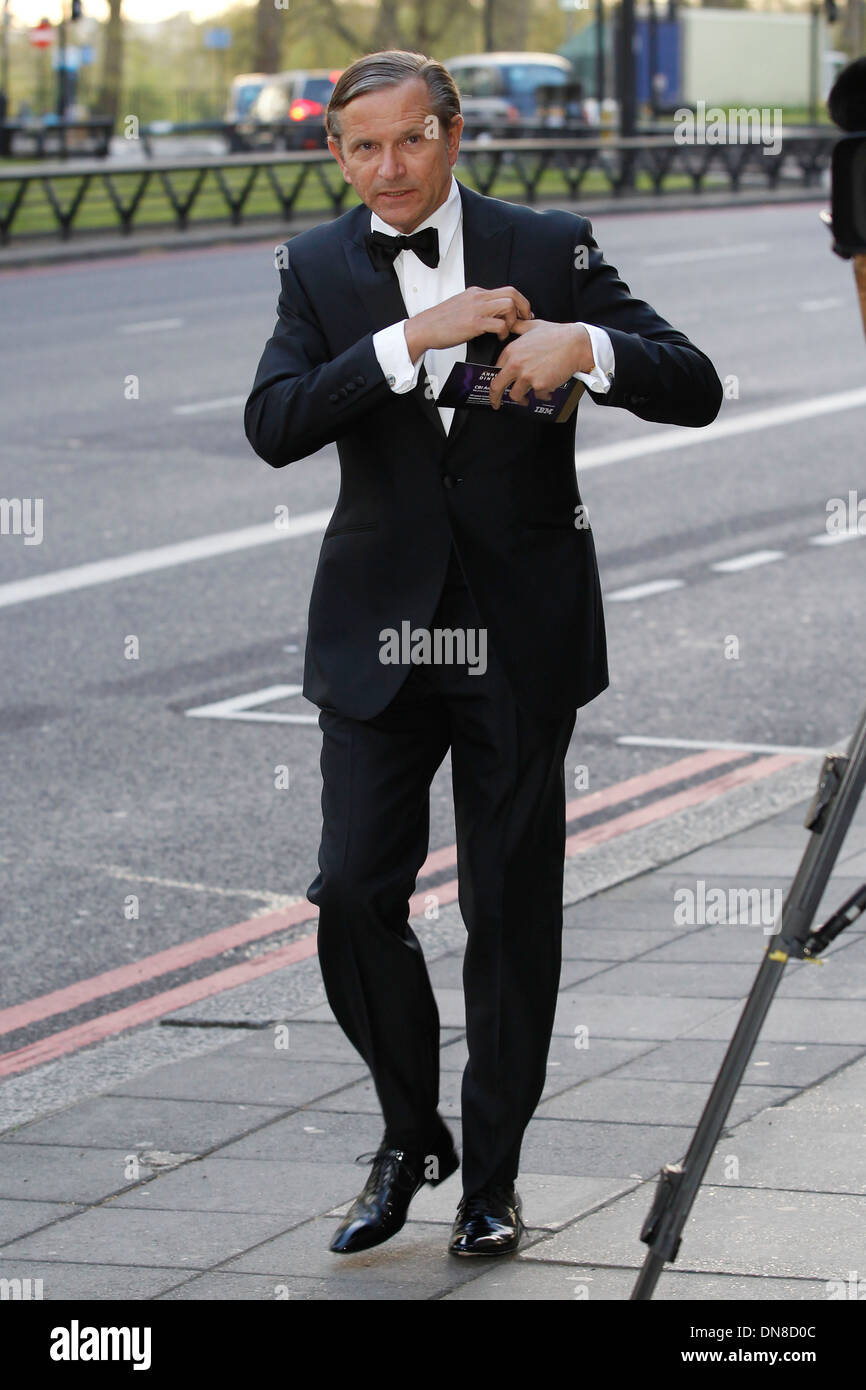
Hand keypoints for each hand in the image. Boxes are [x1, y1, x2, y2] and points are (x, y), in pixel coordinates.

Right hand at [404, 285, 531, 361]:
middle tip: (524, 320)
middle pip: (512, 293)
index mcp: (476, 292)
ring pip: (508, 304)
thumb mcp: (461, 307)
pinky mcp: (474, 323)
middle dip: (524, 307)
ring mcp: (476, 309)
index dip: (519, 302)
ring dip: (513, 320)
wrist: (423, 328)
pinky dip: (504, 332)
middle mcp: (478, 297)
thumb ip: (476, 307)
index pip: (505, 290)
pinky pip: (499, 324)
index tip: (522, 314)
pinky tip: (498, 337)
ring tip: (507, 330)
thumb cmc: (439, 322)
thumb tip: (491, 315)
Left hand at [489, 320, 593, 408]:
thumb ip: (518, 327)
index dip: (496, 378)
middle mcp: (516, 364)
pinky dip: (542, 395)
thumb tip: (511, 324)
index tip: (496, 386)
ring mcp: (527, 376)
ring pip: (516, 396)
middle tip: (496, 403)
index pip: (496, 369)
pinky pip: (537, 396)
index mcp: (512, 350)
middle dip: (495, 398)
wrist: (576, 344)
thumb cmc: (558, 335)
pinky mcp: (540, 386)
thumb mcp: (533, 325)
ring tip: (526, 399)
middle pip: (497, 387)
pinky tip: (547, 391)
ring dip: (521, 399)